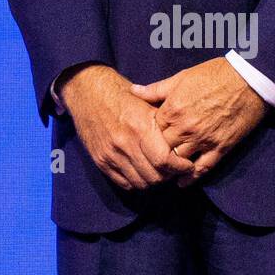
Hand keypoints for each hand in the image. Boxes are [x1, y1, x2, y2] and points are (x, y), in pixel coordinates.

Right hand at [60, 64, 197, 190]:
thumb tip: (185, 141)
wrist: (87, 91)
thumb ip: (164, 123)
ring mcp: (111, 154)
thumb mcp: (146, 102)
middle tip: (174, 170)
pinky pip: (124, 183)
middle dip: (169, 176)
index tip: (186, 165)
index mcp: (140, 126)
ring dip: (153, 180)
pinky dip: (136, 182)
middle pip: (154, 176)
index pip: (165, 160)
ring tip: (158, 171)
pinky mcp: (100, 160)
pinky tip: (141, 171)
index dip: (180, 167)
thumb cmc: (121, 95)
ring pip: (141, 183)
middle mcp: (125, 143)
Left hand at [130, 57, 268, 185]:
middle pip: (163, 148)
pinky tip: (182, 183)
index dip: (147, 134)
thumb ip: (156, 89)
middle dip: (157, 152)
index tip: (145, 138)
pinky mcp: (220, 148)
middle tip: (151, 158)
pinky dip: (191, 177)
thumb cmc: (213, 75)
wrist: (247, 81)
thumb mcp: (180, 78)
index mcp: (172, 109)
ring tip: (164, 171)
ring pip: (180, 161)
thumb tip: (133, 91)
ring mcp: (203, 139)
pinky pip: (203, 168)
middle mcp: (185, 127)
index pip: (151, 130)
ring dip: (172, 166)